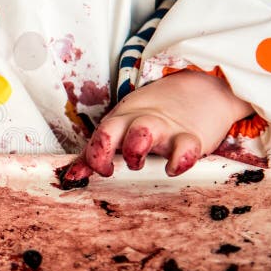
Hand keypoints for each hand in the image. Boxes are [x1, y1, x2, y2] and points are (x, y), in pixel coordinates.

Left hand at [63, 70, 253, 180]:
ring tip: (137, 163)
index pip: (97, 134)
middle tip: (110, 169)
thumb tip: (71, 176)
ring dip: (134, 149)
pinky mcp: (190, 137)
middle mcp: (138, 122)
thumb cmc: (152, 119)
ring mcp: (164, 128)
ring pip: (143, 131)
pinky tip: (172, 168)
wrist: (198, 94)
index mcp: (120, 121)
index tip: (101, 172)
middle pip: (112, 128)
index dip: (92, 156)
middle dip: (103, 148)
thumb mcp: (122, 130)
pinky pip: (186, 148)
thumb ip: (98, 153)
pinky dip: (178, 161)